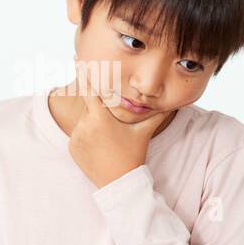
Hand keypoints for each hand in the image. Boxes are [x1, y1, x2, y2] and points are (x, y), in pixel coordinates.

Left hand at [66, 69, 170, 188]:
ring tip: (109, 141)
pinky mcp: (72, 148)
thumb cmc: (132, 156)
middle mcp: (84, 125)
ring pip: (84, 122)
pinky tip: (101, 148)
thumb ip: (155, 115)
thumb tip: (171, 103)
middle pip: (90, 108)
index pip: (89, 89)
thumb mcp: (143, 133)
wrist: (119, 184)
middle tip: (111, 126)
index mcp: (100, 117)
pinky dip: (87, 137)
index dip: (85, 74)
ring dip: (94, 124)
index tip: (76, 60)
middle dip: (100, 110)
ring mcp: (76, 138)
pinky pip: (78, 136)